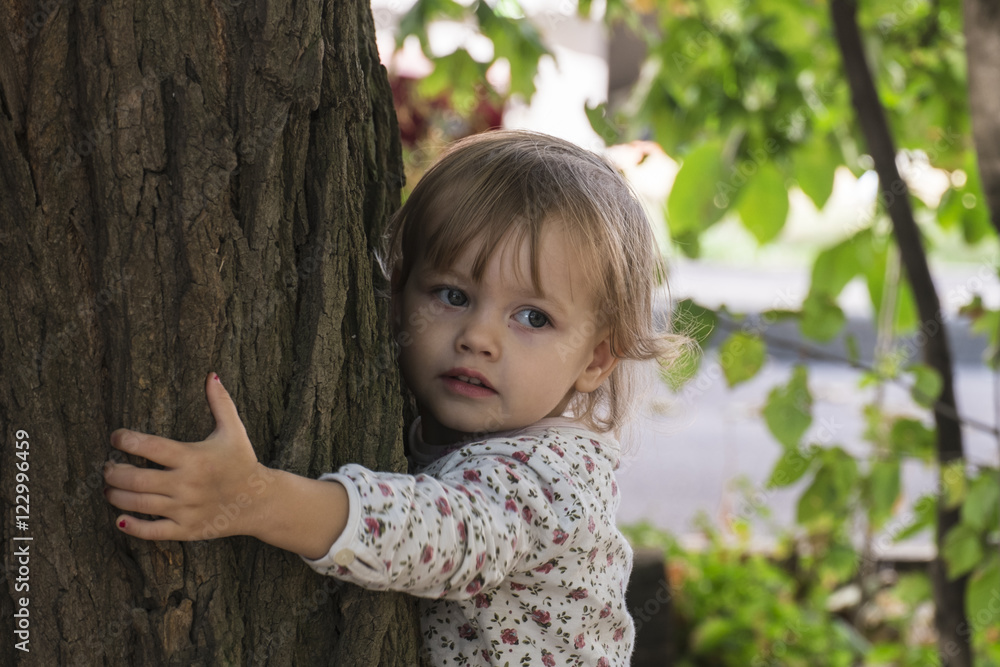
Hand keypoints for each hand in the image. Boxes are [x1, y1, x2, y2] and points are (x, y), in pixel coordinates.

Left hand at [104, 372, 272, 541]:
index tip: (117, 437)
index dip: (126, 440)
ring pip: (138, 504)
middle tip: (108, 467)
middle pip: (136, 478)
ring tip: (109, 488)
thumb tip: (212, 375)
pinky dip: (131, 526)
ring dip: (116, 495)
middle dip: (114, 471)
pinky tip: (120, 518)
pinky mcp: (186, 528)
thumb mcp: (234, 431)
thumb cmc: (242, 462)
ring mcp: (186, 508)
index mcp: (194, 457)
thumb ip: (220, 402)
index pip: (150, 447)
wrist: (261, 501)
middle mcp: (187, 484)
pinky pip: (152, 531)